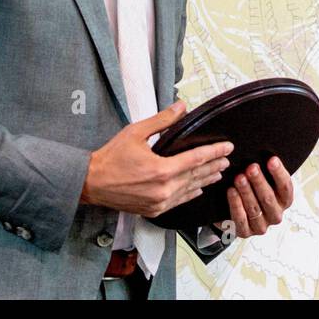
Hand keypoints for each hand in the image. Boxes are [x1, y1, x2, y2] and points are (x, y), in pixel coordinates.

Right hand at [80, 101, 232, 216]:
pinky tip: (198, 190)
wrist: (91, 183)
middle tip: (227, 159)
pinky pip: (178, 202)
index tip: (227, 147)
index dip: (214, 152)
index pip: (196, 159)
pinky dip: (190, 194)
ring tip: (218, 173)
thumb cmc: (111, 158)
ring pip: (190, 190)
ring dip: (206, 180)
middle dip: (214, 166)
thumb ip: (162, 120)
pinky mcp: (153, 210)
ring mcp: (159, 203)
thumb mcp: (136, 132)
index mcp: (161, 170)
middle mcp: (163, 190)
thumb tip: (181, 107)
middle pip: (197, 176)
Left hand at [222, 157, 293, 237]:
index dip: (279, 173)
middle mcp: (275, 214)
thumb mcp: (262, 181)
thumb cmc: (253, 193)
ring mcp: (261, 226)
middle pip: (269, 198)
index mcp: (284, 201)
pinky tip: (231, 192)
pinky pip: (241, 219)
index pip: (285, 187)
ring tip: (239, 178)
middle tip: (251, 167)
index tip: (272, 160)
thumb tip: (264, 152)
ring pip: (254, 208)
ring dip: (246, 191)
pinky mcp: (245, 232)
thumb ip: (266, 171)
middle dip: (259, 181)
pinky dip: (236, 204)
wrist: (235, 214)